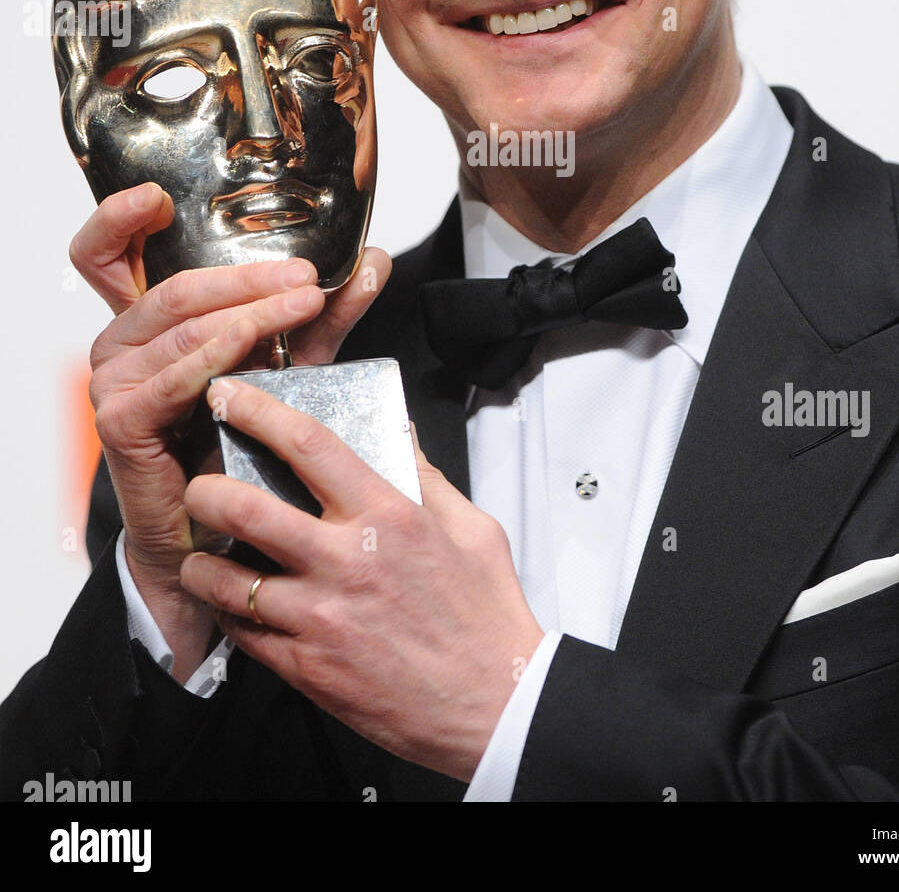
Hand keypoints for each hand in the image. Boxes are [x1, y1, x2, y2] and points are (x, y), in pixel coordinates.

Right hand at [73, 181, 390, 676]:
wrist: (220, 531)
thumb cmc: (242, 439)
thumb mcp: (290, 361)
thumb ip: (324, 314)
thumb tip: (376, 261)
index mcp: (149, 321)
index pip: (108, 254)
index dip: (120, 217)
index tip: (158, 195)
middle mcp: (121, 343)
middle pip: (170, 284)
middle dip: (244, 274)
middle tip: (306, 272)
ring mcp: (115, 381)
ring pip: (180, 323)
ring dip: (248, 308)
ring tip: (306, 299)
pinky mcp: (122, 422)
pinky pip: (175, 375)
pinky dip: (223, 352)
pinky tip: (262, 345)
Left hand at [180, 378, 544, 781]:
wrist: (495, 706)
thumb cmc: (487, 619)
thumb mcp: (473, 529)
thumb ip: (427, 477)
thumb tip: (400, 436)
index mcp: (388, 516)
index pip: (309, 445)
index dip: (258, 411)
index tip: (231, 396)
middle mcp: (346, 561)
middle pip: (245, 507)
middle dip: (206, 488)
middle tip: (199, 484)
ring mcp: (320, 617)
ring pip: (225, 579)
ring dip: (202, 562)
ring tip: (202, 554)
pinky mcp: (307, 667)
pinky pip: (242, 633)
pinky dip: (228, 614)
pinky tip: (234, 604)